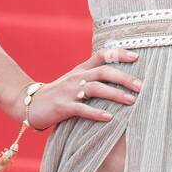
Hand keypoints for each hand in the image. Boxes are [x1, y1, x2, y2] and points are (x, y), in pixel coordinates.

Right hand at [23, 48, 141, 131]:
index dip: (119, 53)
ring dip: (115, 94)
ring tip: (131, 101)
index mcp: (81, 69)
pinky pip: (81, 109)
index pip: (102, 55)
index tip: (137, 57)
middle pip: (104, 72)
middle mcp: (77, 77)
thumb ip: (93, 77)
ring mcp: (69, 91)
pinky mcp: (62, 107)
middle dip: (124, 78)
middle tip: (141, 86)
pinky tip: (109, 118)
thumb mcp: (75, 80)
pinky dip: (96, 113)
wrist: (30, 105)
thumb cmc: (59, 94)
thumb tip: (122, 79)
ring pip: (95, 89)